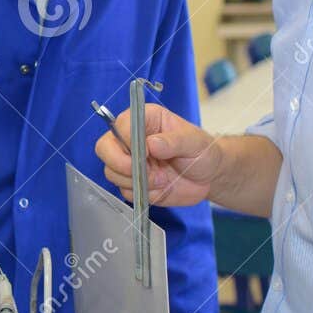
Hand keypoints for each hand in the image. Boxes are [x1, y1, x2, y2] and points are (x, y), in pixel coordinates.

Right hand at [96, 103, 222, 206]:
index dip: (128, 140)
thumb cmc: (202, 151)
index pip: (121, 124)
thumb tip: (152, 144)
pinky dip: (143, 193)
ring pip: (112, 172)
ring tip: (162, 180)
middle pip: (104, 148)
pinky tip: (161, 188)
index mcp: (145, 119)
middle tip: (146, 172)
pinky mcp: (131, 182)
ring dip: (137, 181)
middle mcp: (131, 138)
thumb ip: (174, 141)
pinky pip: (124, 191)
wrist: (207, 177)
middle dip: (122, 164)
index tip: (147, 152)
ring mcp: (129, 161)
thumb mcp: (195, 142)